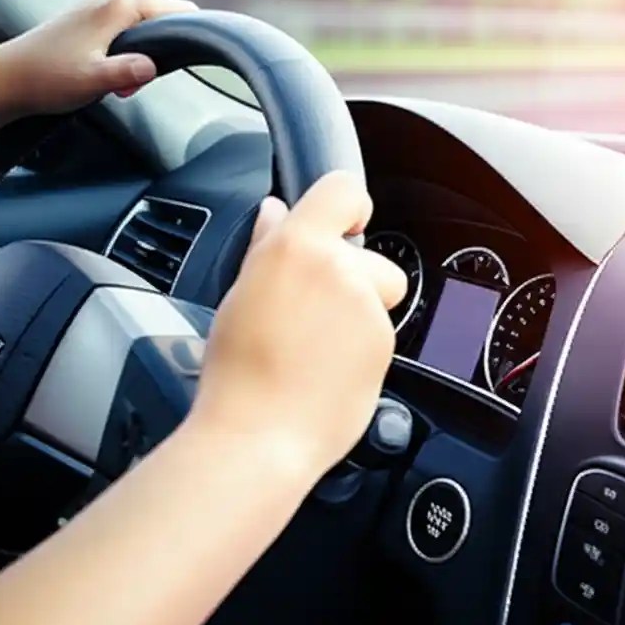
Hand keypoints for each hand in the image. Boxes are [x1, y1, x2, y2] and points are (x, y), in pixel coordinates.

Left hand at [0, 0, 196, 115]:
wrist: (8, 77)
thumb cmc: (48, 78)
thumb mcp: (92, 81)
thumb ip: (125, 73)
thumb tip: (152, 67)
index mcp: (116, 8)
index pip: (168, 6)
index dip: (191, 20)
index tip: (211, 33)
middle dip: (175, 4)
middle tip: (199, 19)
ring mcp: (94, 2)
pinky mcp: (84, 13)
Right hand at [190, 172, 406, 481]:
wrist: (258, 436)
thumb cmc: (238, 373)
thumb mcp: (241, 294)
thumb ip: (267, 245)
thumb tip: (275, 212)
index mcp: (297, 247)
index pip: (344, 189)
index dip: (348, 206)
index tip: (343, 225)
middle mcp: (340, 270)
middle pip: (369, 255)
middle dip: (351, 278)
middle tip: (309, 311)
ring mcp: (367, 309)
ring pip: (378, 297)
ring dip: (357, 313)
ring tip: (313, 347)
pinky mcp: (385, 345)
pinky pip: (379, 333)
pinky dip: (360, 347)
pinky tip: (325, 369)